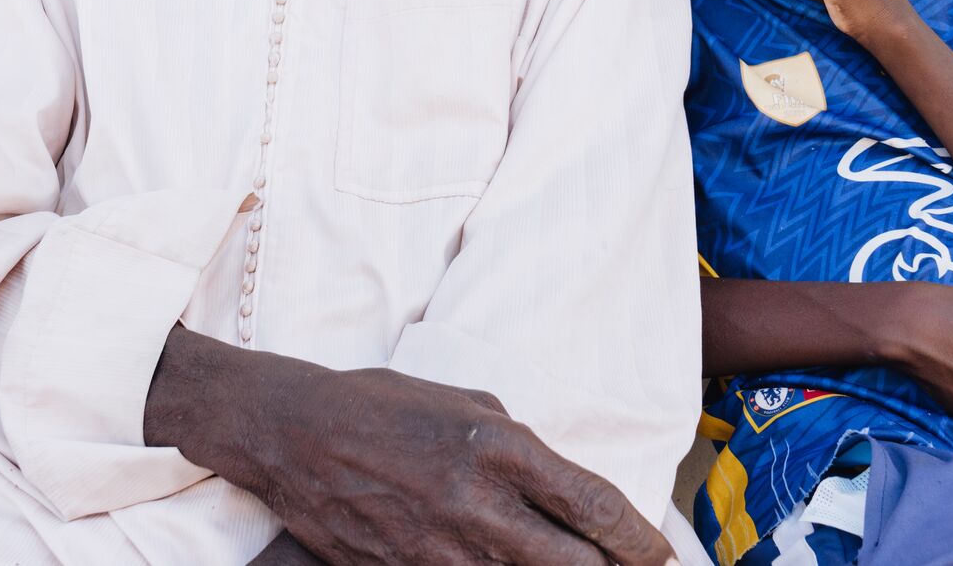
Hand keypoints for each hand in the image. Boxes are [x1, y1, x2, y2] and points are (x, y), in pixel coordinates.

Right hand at [244, 365, 674, 565]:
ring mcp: (439, 551)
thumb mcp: (465, 402)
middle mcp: (476, 504)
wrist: (294, 434)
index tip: (659, 552)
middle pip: (574, 565)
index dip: (638, 539)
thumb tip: (562, 490)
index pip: (592, 506)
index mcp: (497, 446)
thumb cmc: (382, 405)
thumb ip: (519, 447)